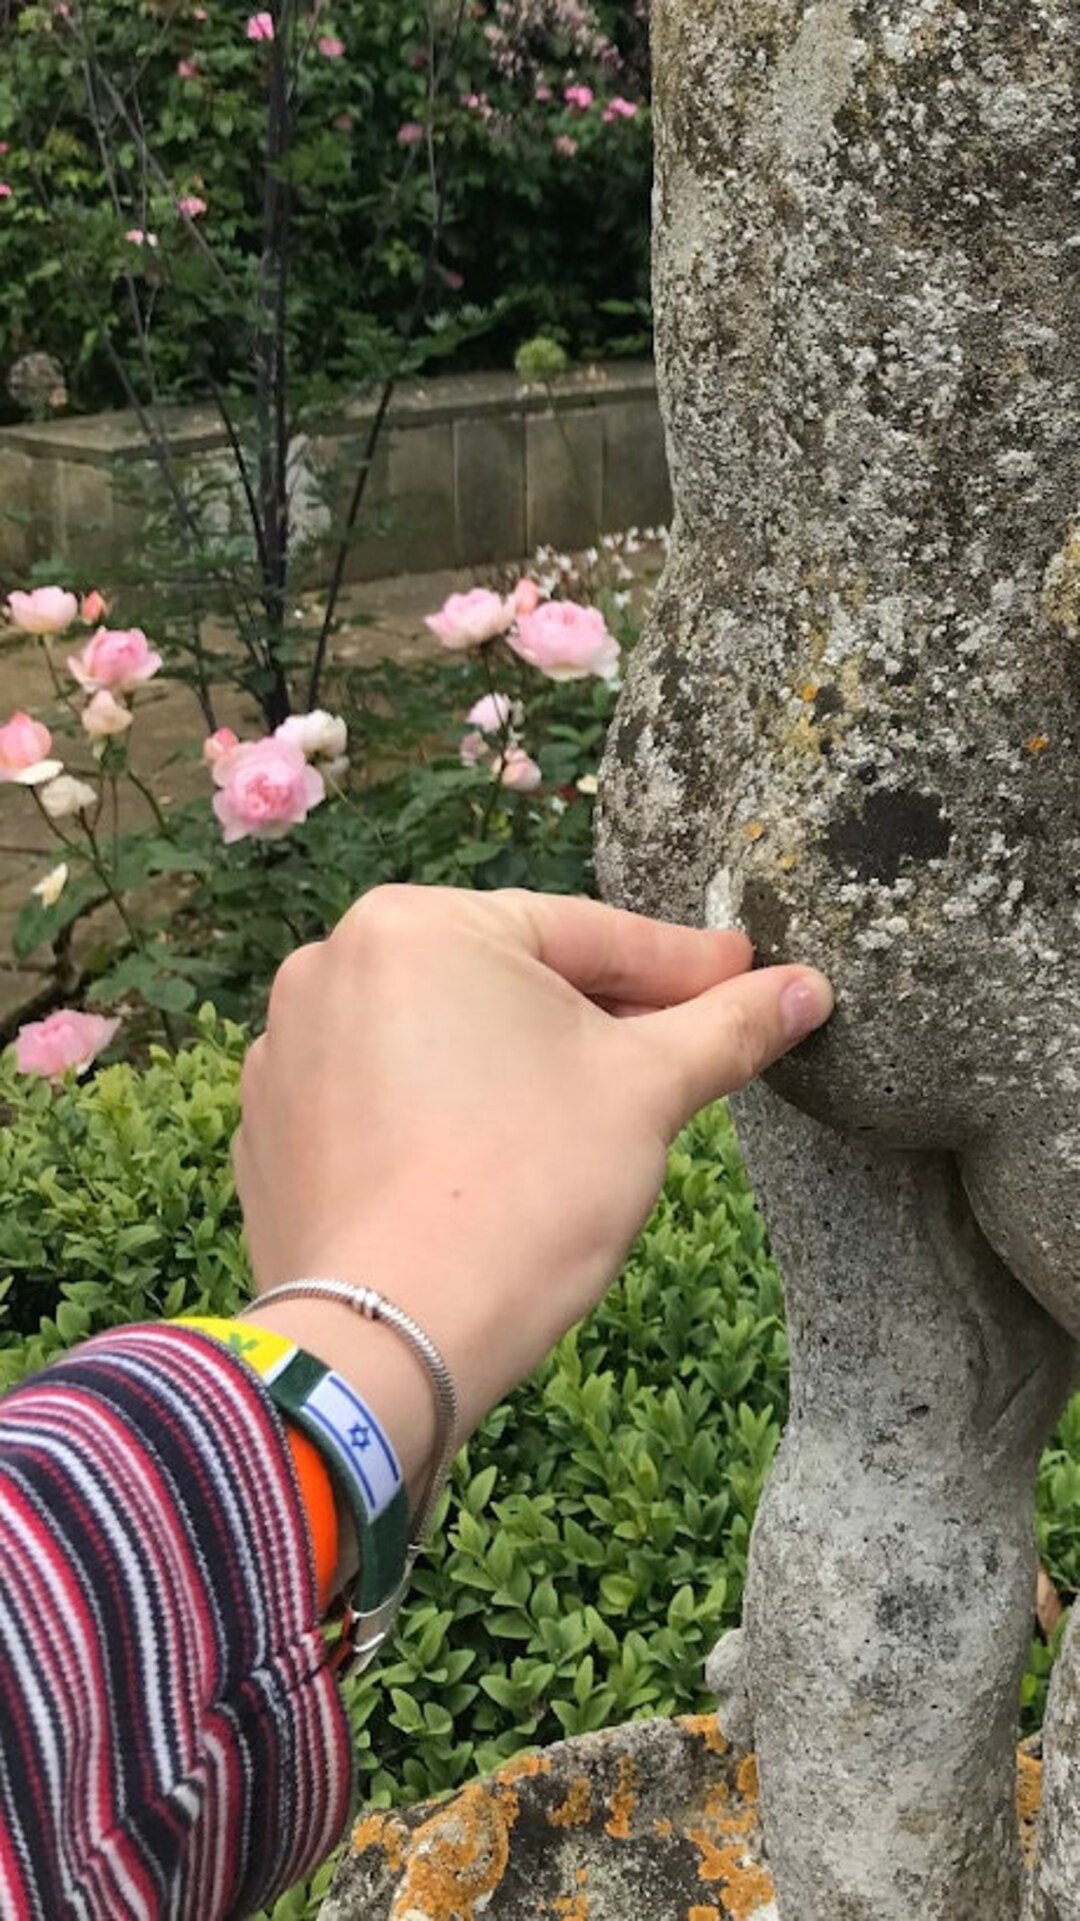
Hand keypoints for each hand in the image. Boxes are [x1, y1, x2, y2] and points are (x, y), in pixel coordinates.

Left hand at [235, 887, 831, 1466]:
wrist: (386, 1341)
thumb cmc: (524, 1191)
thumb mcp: (646, 1093)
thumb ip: (725, 1026)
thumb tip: (806, 988)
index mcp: (417, 924)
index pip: (585, 933)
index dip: (681, 965)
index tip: (746, 974)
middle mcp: (331, 965)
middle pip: (505, 983)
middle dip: (597, 1019)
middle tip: (683, 1048)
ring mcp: (287, 1050)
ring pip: (441, 1042)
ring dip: (518, 1069)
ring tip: (593, 1119)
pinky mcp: (270, 1132)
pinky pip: (383, 1101)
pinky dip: (443, 1120)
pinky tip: (496, 1166)